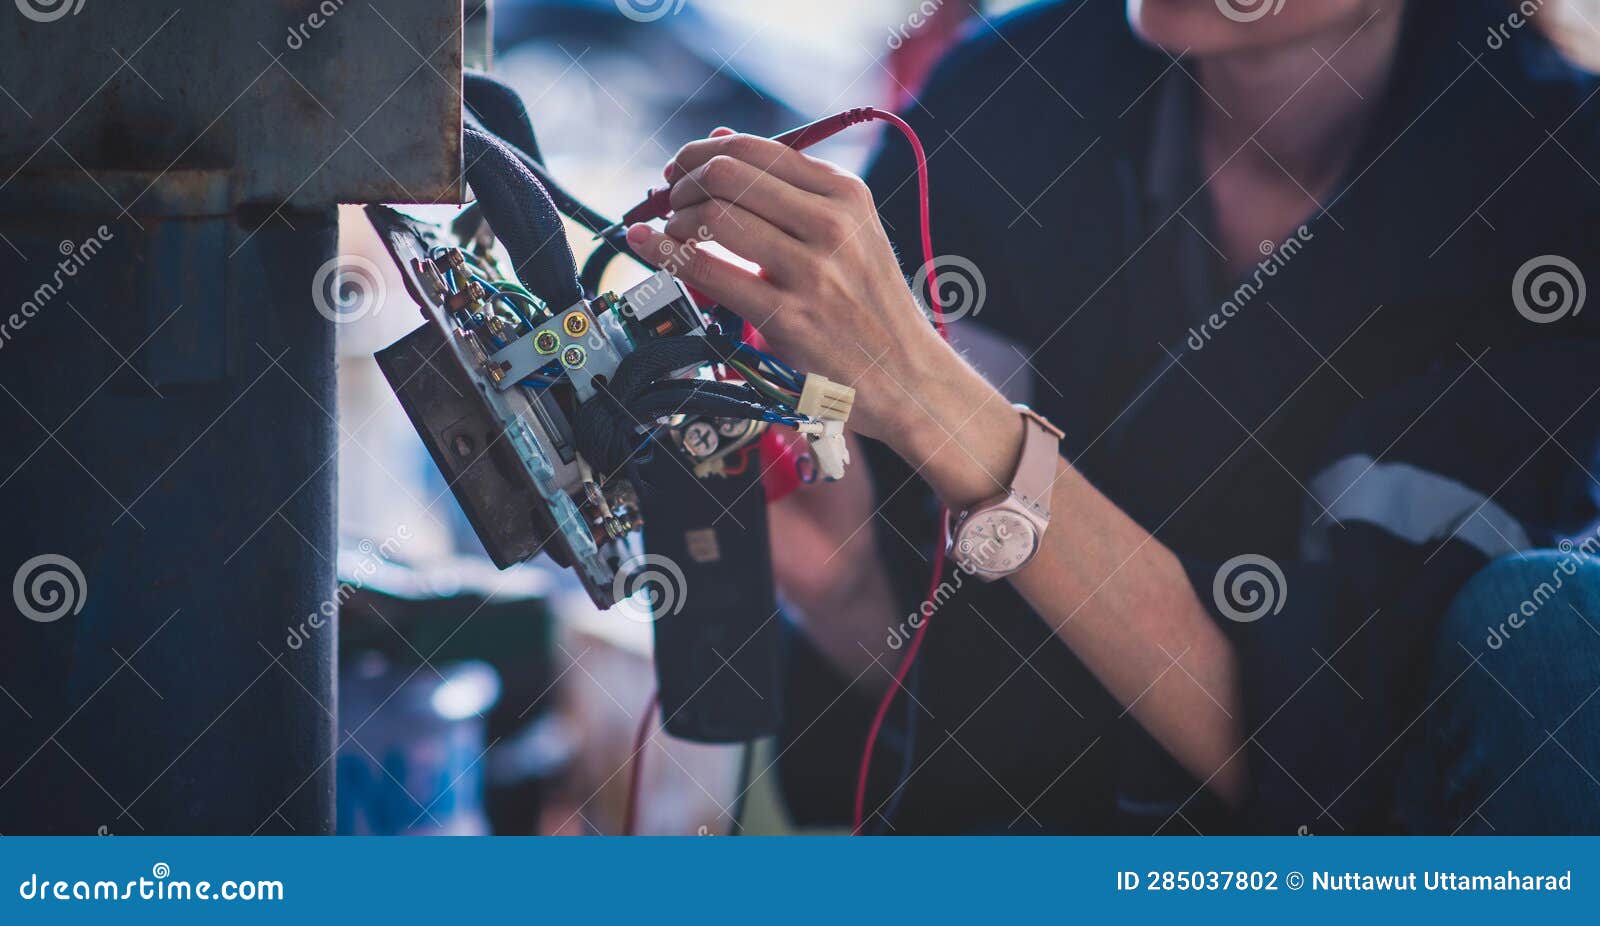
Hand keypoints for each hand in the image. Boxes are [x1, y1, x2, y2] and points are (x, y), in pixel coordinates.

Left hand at [624, 131, 950, 438]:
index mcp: (846, 194)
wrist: (906, 374)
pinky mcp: (787, 317)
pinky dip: (666, 252)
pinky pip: (708, 270)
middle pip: (728, 175)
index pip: (756, 149)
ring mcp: (810, 271)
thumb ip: (791, 189)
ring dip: (675, 219)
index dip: (704, 153)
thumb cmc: (870, 304)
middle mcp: (831, 224)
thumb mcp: (851, 231)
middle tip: (671, 201)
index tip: (683, 169)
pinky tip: (650, 246)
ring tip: (672, 233)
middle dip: (684, 183)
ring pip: (713, 216)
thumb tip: (720, 140)